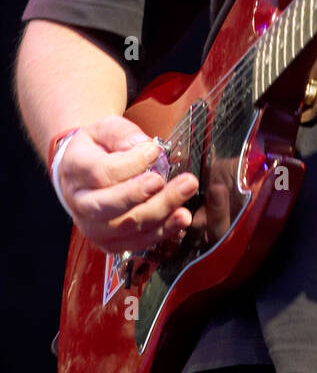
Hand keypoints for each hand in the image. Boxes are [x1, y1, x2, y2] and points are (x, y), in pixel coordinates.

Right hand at [55, 116, 198, 254]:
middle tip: (170, 182)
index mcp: (76, 170)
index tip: (154, 151)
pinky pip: (135, 243)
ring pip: (124, 227)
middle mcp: (80, 202)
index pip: (100, 173)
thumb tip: (145, 147)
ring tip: (184, 206)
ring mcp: (92, 226)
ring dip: (159, 216)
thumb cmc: (98, 148)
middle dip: (142, 195)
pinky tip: (179, 221)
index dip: (129, 164)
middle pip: (109, 206)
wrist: (83, 172)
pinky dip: (160, 233)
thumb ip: (123, 134)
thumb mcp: (105, 129)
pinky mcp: (109, 241)